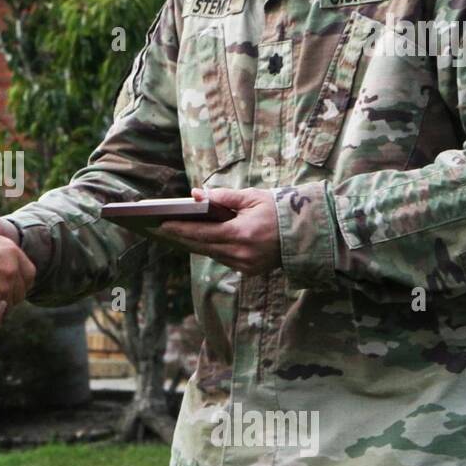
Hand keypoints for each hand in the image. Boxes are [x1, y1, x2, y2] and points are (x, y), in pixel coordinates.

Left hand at [155, 186, 280, 275]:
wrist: (306, 232)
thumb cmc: (278, 210)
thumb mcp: (251, 197)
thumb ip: (223, 197)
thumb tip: (196, 194)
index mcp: (242, 234)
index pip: (202, 232)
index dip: (180, 228)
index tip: (162, 224)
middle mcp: (241, 253)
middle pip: (202, 246)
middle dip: (180, 236)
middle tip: (159, 229)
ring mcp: (245, 265)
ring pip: (211, 254)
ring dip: (193, 243)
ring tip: (174, 233)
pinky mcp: (249, 271)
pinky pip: (223, 259)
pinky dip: (211, 248)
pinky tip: (197, 240)